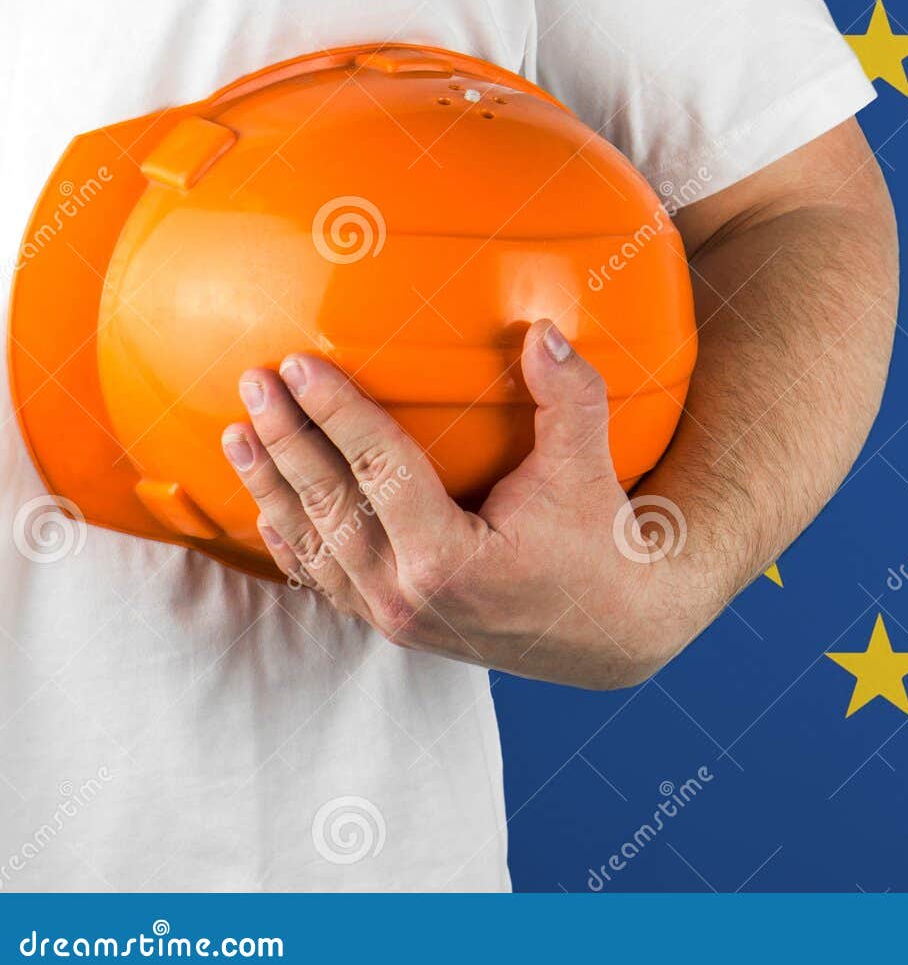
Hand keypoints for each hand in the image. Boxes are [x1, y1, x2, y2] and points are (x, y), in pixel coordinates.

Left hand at [220, 321, 689, 688]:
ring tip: (239, 433)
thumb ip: (568, 397)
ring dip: (272, 488)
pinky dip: (292, 541)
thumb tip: (541, 331)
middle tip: (254, 383)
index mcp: (447, 558)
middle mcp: (407, 596)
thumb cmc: (601, 547)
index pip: (376, 470)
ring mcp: (396, 617)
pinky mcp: (396, 625)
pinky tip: (269, 506)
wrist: (611, 633)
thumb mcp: (589, 468)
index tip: (299, 365)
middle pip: (329, 506)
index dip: (335, 412)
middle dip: (285, 440)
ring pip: (315, 546)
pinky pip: (327, 581)